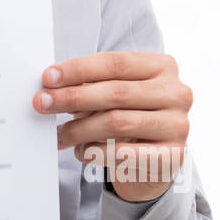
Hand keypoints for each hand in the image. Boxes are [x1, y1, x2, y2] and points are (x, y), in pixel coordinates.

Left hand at [32, 51, 191, 201]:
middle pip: (116, 92)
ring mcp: (178, 124)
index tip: (48, 77)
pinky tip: (81, 152)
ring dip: (79, 129)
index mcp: (163, 66)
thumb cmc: (130, 114)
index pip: (115, 63)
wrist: (157, 157)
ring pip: (117, 123)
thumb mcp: (116, 92)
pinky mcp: (173, 155)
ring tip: (59, 134)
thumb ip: (91, 84)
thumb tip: (50, 87)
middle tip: (42, 103)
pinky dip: (97, 152)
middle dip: (73, 97)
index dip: (78, 69)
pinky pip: (125, 153)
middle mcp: (176, 93)